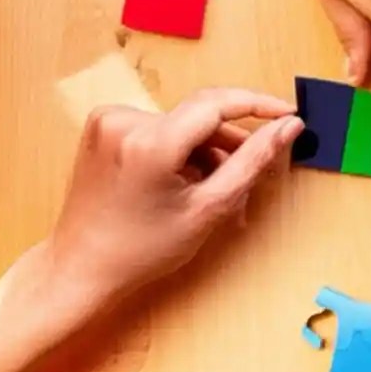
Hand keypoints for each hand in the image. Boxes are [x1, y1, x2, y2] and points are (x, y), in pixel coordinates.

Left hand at [49, 89, 303, 299]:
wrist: (81, 267)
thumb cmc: (142, 250)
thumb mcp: (208, 209)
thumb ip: (252, 162)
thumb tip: (289, 127)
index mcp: (150, 143)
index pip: (217, 104)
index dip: (259, 105)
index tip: (289, 113)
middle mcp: (124, 121)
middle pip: (201, 118)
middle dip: (231, 148)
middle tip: (254, 182)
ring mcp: (109, 121)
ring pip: (183, 126)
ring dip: (206, 154)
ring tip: (216, 195)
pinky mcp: (103, 126)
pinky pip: (160, 129)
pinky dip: (180, 151)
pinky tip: (184, 185)